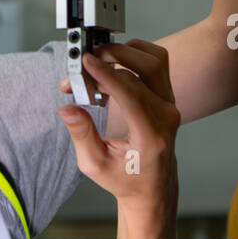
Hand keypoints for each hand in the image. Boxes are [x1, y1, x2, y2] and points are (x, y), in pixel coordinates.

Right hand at [57, 40, 179, 211]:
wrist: (151, 187)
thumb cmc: (124, 179)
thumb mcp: (95, 165)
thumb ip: (82, 135)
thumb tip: (68, 108)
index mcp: (150, 135)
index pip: (131, 93)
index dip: (106, 74)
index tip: (84, 62)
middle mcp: (166, 115)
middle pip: (144, 70)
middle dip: (111, 59)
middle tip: (85, 61)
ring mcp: (170, 104)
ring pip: (155, 61)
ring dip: (126, 52)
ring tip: (99, 58)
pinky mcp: (167, 98)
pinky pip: (157, 65)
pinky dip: (136, 56)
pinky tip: (114, 64)